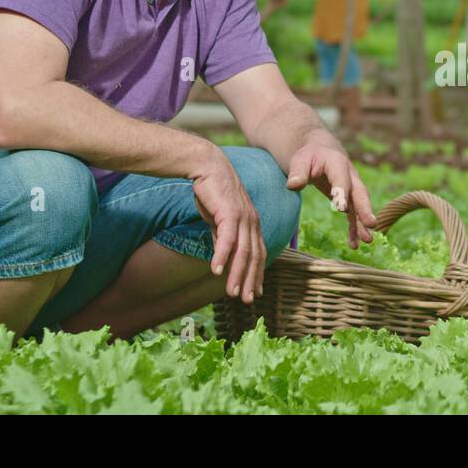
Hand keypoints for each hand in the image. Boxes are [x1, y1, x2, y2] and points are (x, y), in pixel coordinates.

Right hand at [192, 148, 266, 303]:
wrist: (207, 167)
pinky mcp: (229, 213)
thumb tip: (222, 257)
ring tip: (231, 293)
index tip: (255, 293)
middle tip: (246, 300)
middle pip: (254, 257)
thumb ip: (223, 236)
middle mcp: (252, 222)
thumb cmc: (213, 192)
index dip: (257, 274)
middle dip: (250, 280)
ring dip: (236, 274)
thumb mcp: (220, 219)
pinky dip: (222, 256)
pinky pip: (226, 239)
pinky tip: (215, 271)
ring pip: (243, 252)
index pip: (259, 254)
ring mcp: (243, 217)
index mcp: (253, 224)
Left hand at [284, 134, 378, 248]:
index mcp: (337, 163)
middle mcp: (350, 176)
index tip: (341, 208)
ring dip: (363, 224)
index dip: (342, 193)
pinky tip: (353, 244)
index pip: (341, 179)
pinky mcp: (349, 199)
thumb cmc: (308, 156)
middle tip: (371, 224)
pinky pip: (353, 215)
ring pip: (359, 207)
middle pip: (359, 193)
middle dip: (365, 209)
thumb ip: (298, 172)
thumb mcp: (300, 160)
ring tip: (366, 241)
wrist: (320, 151)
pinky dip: (354, 229)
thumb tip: (293, 185)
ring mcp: (351, 189)